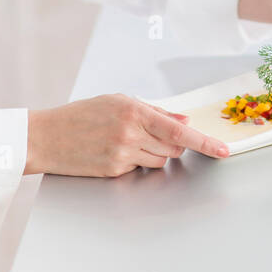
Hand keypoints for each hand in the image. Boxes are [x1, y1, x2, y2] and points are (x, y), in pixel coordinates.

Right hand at [24, 93, 229, 175]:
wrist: (47, 137)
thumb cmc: (81, 114)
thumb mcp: (117, 101)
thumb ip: (154, 110)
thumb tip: (184, 119)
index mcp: (134, 110)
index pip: (179, 129)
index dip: (205, 142)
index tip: (224, 150)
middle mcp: (131, 133)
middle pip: (174, 147)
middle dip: (172, 142)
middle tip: (151, 132)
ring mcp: (122, 154)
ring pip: (160, 160)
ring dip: (155, 152)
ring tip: (129, 140)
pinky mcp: (114, 171)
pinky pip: (140, 168)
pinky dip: (136, 160)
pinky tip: (115, 150)